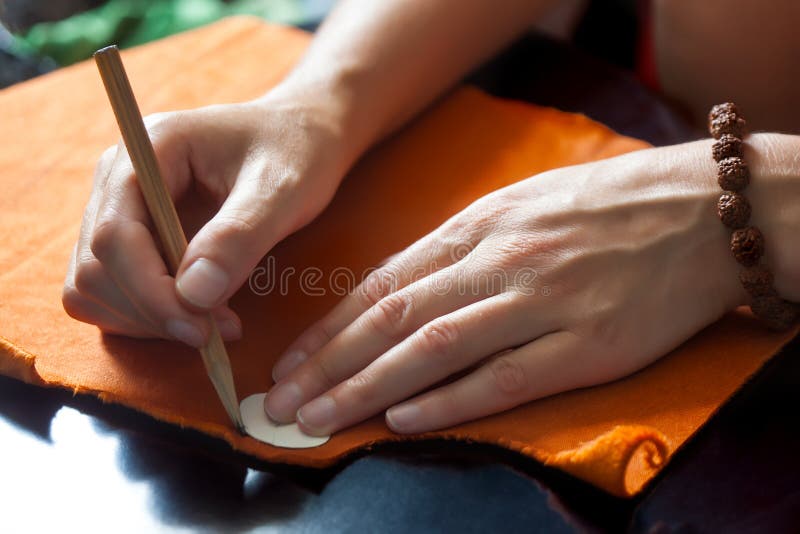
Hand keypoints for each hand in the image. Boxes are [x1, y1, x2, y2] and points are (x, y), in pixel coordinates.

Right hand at [63, 90, 350, 346]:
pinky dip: (145, 316)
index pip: (115, 234)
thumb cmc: (296, 152)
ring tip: (215, 324)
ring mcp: (119, 208)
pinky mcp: (132, 236)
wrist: (300, 138)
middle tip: (219, 332)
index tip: (201, 330)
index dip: (150, 293)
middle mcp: (119, 178)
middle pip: (97, 267)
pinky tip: (198, 315)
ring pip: (94, 286)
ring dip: (146, 320)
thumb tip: (193, 295)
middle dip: (152, 312)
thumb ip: (239, 237)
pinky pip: (110, 291)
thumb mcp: (282, 189)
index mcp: (149, 150)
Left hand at [264, 140, 753, 434]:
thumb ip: (464, 245)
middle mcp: (499, 261)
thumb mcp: (523, 205)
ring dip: (367, 386)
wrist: (701, 211)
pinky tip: (403, 420)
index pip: (384, 281)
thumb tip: (402, 286)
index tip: (291, 360)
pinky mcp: (586, 344)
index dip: (330, 326)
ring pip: (434, 348)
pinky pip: (504, 377)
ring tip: (318, 418)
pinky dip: (448, 401)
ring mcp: (541, 302)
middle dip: (328, 363)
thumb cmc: (607, 206)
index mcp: (479, 226)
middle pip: (393, 317)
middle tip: (281, 401)